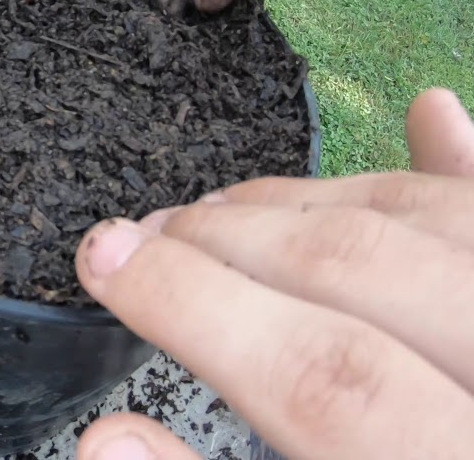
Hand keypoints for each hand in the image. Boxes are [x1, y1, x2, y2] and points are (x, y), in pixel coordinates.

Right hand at [71, 87, 473, 458]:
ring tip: (223, 207)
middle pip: (380, 277)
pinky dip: (466, 175)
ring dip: (322, 202)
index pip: (332, 383)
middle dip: (237, 239)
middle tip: (145, 231)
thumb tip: (106, 441)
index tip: (108, 261)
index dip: (200, 308)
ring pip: (448, 227)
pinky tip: (431, 117)